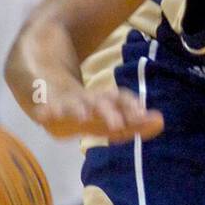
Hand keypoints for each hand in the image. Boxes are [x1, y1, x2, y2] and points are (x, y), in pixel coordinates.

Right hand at [38, 84, 163, 143]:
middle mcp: (86, 99)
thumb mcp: (108, 114)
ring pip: (74, 105)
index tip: (150, 118)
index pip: (120, 100)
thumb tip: (161, 122)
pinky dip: (46, 111)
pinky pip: (45, 110)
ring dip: (79, 109)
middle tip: (118, 125)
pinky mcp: (45, 108)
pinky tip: (44, 116)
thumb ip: (134, 123)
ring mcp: (65, 102)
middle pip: (100, 102)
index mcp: (103, 100)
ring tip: (83, 117)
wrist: (43, 79)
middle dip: (109, 112)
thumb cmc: (84, 106)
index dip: (132, 108)